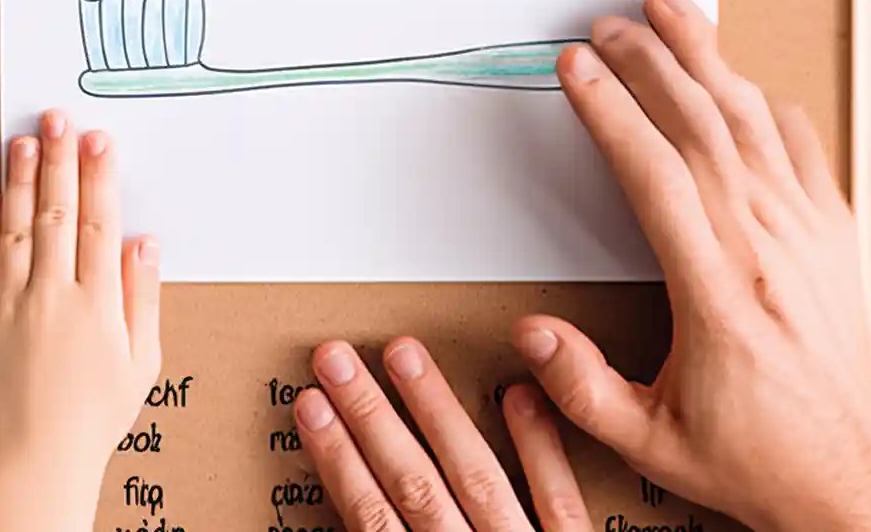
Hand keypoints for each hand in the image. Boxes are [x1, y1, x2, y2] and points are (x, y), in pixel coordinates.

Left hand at [0, 110, 161, 531]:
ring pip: (12, 230)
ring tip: (22, 142)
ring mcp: (7, 308)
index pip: (98, 223)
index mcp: (96, 304)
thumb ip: (143, 296)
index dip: (99, 176)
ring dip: (17, 181)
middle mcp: (50, 297)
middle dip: (57, 159)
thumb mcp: (142, 360)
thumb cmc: (93, 418)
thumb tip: (145, 244)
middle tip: (57, 119)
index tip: (99, 140)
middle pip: (54, 213)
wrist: (36, 463)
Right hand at [295, 338, 591, 530]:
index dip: (337, 458)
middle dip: (369, 416)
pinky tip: (518, 397)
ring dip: (435, 411)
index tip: (311, 407)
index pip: (372, 517)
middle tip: (337, 360)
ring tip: (405, 355)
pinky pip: (559, 502)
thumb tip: (342, 517)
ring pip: (475, 475)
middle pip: (413, 483)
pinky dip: (538, 449)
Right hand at [508, 0, 870, 530]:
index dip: (610, 112)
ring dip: (707, 56)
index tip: (577, 69)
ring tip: (673, 6)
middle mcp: (765, 249)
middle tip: (608, 24)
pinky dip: (767, 104)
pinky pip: (800, 148)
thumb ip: (579, 386)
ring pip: (750, 122)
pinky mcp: (832, 237)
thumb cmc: (749, 453)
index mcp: (716, 291)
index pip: (654, 175)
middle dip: (648, 63)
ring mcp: (806, 236)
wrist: (841, 477)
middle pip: (700, 126)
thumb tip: (530, 333)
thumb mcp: (646, 439)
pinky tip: (743, 80)